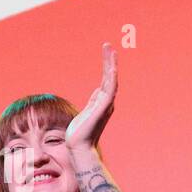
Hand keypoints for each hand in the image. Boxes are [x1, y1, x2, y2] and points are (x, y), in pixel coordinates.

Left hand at [65, 43, 117, 157]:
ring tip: (109, 49)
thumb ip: (92, 104)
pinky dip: (111, 76)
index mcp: (101, 102)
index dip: (107, 68)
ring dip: (111, 63)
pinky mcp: (103, 107)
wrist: (79, 146)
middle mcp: (106, 102)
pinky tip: (111, 66)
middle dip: (109, 61)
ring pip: (111, 79)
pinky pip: (110, 88)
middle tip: (108, 46)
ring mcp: (106, 104)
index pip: (106, 81)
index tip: (107, 54)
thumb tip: (96, 94)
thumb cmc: (79, 133)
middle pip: (110, 77)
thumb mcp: (85, 113)